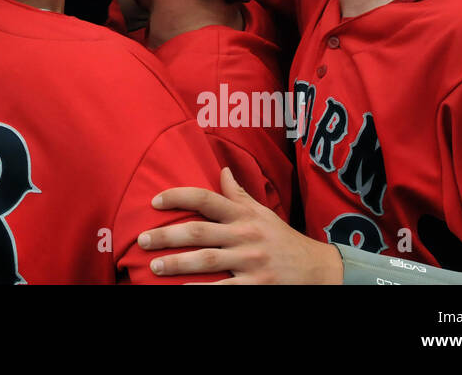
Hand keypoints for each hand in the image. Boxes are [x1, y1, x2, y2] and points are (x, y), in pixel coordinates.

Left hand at [138, 168, 341, 283]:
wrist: (319, 269)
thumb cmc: (282, 239)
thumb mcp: (263, 212)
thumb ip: (239, 194)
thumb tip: (222, 170)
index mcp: (244, 215)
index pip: (206, 198)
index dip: (179, 197)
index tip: (154, 201)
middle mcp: (245, 236)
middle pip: (199, 232)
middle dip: (167, 236)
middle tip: (142, 240)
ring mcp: (251, 262)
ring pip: (207, 262)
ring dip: (177, 264)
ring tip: (155, 267)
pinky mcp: (257, 286)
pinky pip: (224, 290)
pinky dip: (202, 291)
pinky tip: (182, 291)